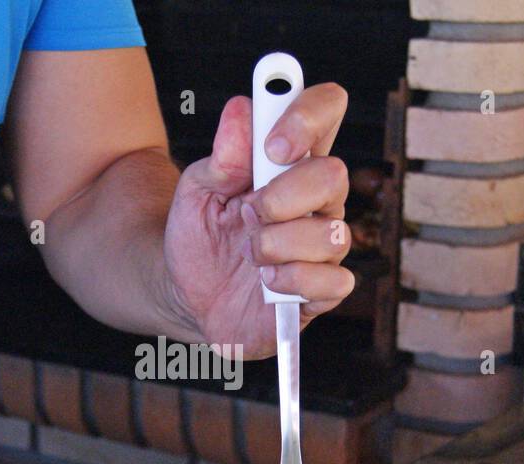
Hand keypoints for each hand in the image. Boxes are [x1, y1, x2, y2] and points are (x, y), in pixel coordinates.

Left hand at [163, 83, 352, 357]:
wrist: (188, 293)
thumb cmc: (200, 235)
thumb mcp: (197, 191)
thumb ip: (222, 157)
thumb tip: (241, 109)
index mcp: (291, 161)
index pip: (325, 110)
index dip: (307, 116)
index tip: (272, 146)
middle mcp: (317, 198)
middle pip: (334, 174)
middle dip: (283, 196)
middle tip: (250, 213)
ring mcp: (325, 244)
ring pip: (331, 234)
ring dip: (277, 246)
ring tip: (251, 255)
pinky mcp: (324, 289)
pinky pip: (335, 281)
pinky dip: (294, 281)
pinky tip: (269, 283)